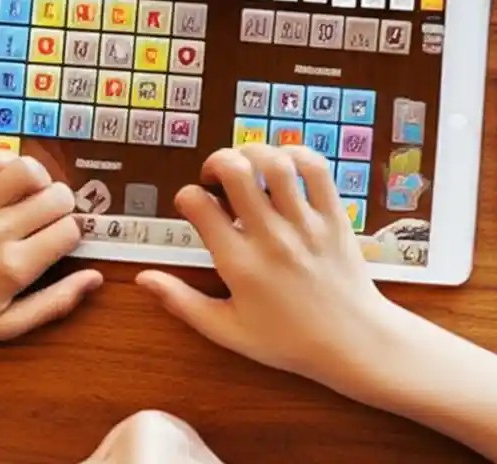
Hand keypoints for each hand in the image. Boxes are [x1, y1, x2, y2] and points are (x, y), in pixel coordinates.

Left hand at [0, 152, 102, 357]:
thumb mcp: (8, 326)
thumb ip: (56, 302)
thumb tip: (95, 279)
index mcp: (14, 268)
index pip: (69, 230)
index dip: (73, 234)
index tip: (60, 242)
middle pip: (57, 197)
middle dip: (62, 207)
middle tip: (47, 221)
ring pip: (28, 170)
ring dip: (40, 180)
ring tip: (31, 196)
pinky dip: (9, 164)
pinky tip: (7, 184)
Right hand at [136, 145, 397, 388]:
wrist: (353, 343)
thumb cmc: (290, 340)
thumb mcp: (228, 330)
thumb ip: (182, 302)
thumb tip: (144, 279)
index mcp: (240, 265)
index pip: (199, 206)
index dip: (186, 197)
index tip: (192, 206)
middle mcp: (271, 238)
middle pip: (236, 171)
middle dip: (216, 162)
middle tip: (215, 176)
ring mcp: (306, 224)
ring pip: (275, 162)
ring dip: (253, 153)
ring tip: (248, 167)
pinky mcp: (334, 216)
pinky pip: (316, 168)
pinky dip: (296, 155)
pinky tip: (284, 166)